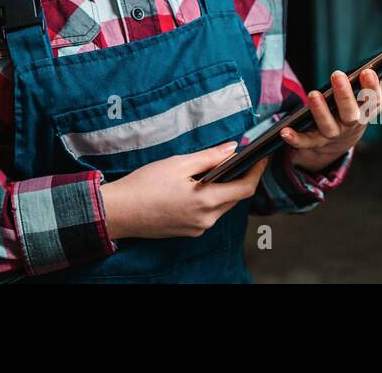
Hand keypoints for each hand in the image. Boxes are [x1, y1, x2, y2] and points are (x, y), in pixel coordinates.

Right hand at [98, 142, 270, 240]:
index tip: (261, 157)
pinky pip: (208, 214)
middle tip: (234, 158)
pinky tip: (196, 187)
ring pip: (221, 206)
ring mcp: (197, 229)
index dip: (256, 171)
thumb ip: (209, 157)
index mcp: (206, 201)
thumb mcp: (178, 163)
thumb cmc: (144, 185)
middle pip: (234, 198)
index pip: (245, 188)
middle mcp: (206, 220)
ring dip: (222, 189)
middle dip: (238, 178)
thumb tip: (232, 149)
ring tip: (211, 170)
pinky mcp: (188, 232)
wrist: (119, 212)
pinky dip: (209, 199)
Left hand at [281, 51, 381, 172]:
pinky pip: (304, 142)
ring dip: (320, 111)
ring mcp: (332, 134)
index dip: (373, 87)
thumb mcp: (377, 94)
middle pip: (351, 113)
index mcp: (368, 111)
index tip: (369, 71)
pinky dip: (295, 137)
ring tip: (313, 94)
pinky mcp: (313, 141)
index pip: (374, 100)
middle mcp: (352, 124)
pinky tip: (284, 130)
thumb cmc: (360, 109)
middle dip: (345, 95)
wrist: (339, 144)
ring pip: (327, 125)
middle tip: (337, 74)